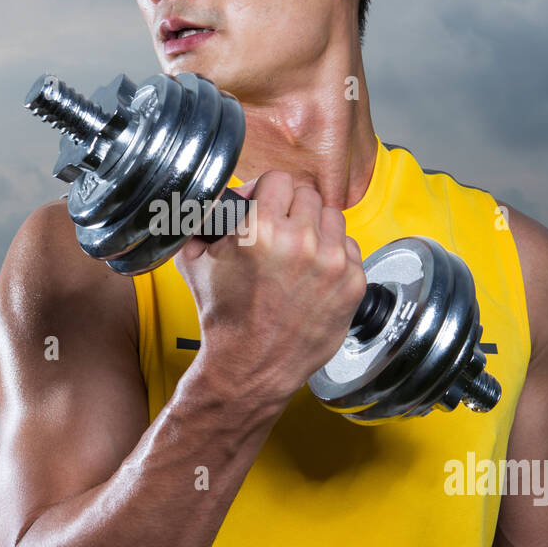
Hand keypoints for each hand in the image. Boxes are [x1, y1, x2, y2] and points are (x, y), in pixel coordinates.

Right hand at [174, 170, 366, 409]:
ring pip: (332, 216)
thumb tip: (217, 195)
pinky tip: (314, 273)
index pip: (277, 179)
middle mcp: (299, 242)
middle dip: (291, 210)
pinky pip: (350, 246)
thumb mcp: (194, 262)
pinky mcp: (352, 283)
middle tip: (279, 233)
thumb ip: (204, 219)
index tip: (264, 206)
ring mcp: (331, 263)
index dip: (267, 192)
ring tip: (298, 253)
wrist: (250, 367)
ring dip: (316, 229)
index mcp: (259, 231)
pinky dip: (334, 255)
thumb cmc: (225, 319)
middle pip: (307, 195)